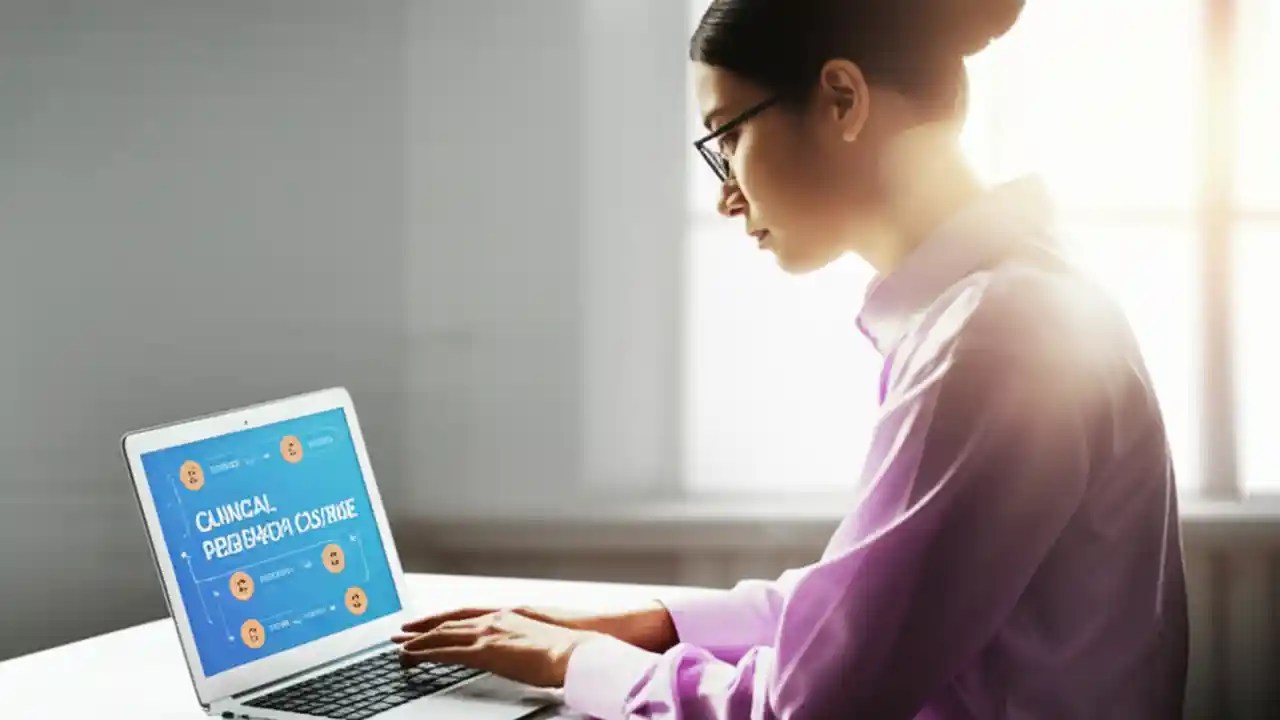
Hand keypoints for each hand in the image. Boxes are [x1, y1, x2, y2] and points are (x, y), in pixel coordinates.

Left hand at [393, 608, 598, 687]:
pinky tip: (414, 657)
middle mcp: (494, 618)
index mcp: (507, 614)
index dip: (443, 618)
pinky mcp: (486, 651)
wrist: (577, 648)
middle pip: (449, 621)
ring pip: (443, 634)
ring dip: (419, 640)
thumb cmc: (568, 644)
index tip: (427, 622)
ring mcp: (489, 633)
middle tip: (402, 633)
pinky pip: (447, 652)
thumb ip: (522, 637)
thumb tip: (517, 648)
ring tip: (401, 648)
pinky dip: (426, 653)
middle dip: (424, 627)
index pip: (466, 613)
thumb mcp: (541, 633)